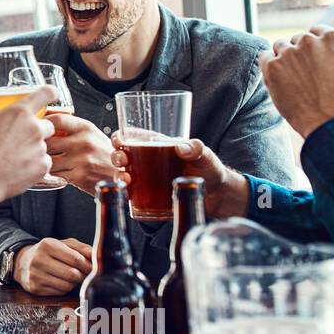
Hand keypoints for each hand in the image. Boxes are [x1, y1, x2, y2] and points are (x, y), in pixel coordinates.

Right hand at [0, 85, 55, 201]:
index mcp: (20, 112)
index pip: (47, 93)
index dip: (50, 93)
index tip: (49, 96)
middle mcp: (35, 129)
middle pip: (48, 123)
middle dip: (38, 128)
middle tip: (20, 135)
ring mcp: (40, 149)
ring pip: (44, 144)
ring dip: (35, 147)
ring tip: (15, 154)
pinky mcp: (42, 168)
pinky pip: (44, 162)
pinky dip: (35, 164)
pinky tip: (19, 166)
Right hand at [13, 238, 91, 295]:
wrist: (22, 262)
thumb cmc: (48, 252)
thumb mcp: (62, 244)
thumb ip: (81, 248)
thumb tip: (96, 256)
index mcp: (47, 245)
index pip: (75, 259)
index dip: (88, 265)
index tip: (93, 268)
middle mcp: (39, 259)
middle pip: (72, 274)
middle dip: (82, 276)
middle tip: (84, 275)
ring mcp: (35, 275)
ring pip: (67, 285)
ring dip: (73, 283)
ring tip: (71, 278)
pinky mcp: (34, 288)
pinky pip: (59, 292)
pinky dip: (64, 288)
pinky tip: (60, 282)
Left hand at [45, 113, 117, 193]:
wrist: (119, 175)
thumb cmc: (103, 154)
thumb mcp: (92, 134)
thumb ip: (72, 129)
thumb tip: (45, 122)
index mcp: (86, 128)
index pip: (57, 119)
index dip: (44, 123)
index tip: (38, 127)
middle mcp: (84, 142)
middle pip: (48, 141)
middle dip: (39, 145)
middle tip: (36, 148)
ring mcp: (82, 160)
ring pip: (49, 159)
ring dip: (45, 161)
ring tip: (46, 160)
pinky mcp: (79, 176)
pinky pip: (55, 174)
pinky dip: (53, 173)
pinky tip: (56, 171)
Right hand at [111, 135, 249, 218]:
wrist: (216, 195)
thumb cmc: (210, 169)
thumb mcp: (204, 155)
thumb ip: (195, 148)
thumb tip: (182, 147)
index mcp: (157, 146)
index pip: (133, 137)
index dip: (120, 137)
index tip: (118, 141)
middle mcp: (148, 161)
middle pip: (123, 155)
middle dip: (116, 157)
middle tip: (122, 161)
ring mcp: (147, 179)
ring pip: (124, 175)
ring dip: (119, 176)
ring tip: (126, 180)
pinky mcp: (149, 196)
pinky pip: (132, 194)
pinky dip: (126, 194)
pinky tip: (129, 196)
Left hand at [260, 25, 333, 139]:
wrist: (324, 121)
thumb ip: (332, 53)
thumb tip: (321, 46)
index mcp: (332, 38)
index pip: (316, 30)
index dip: (313, 45)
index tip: (312, 58)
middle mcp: (310, 41)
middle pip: (296, 39)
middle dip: (298, 53)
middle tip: (302, 75)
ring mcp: (289, 52)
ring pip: (280, 46)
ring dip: (283, 58)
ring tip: (291, 79)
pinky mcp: (272, 65)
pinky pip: (264, 56)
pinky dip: (268, 65)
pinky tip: (277, 78)